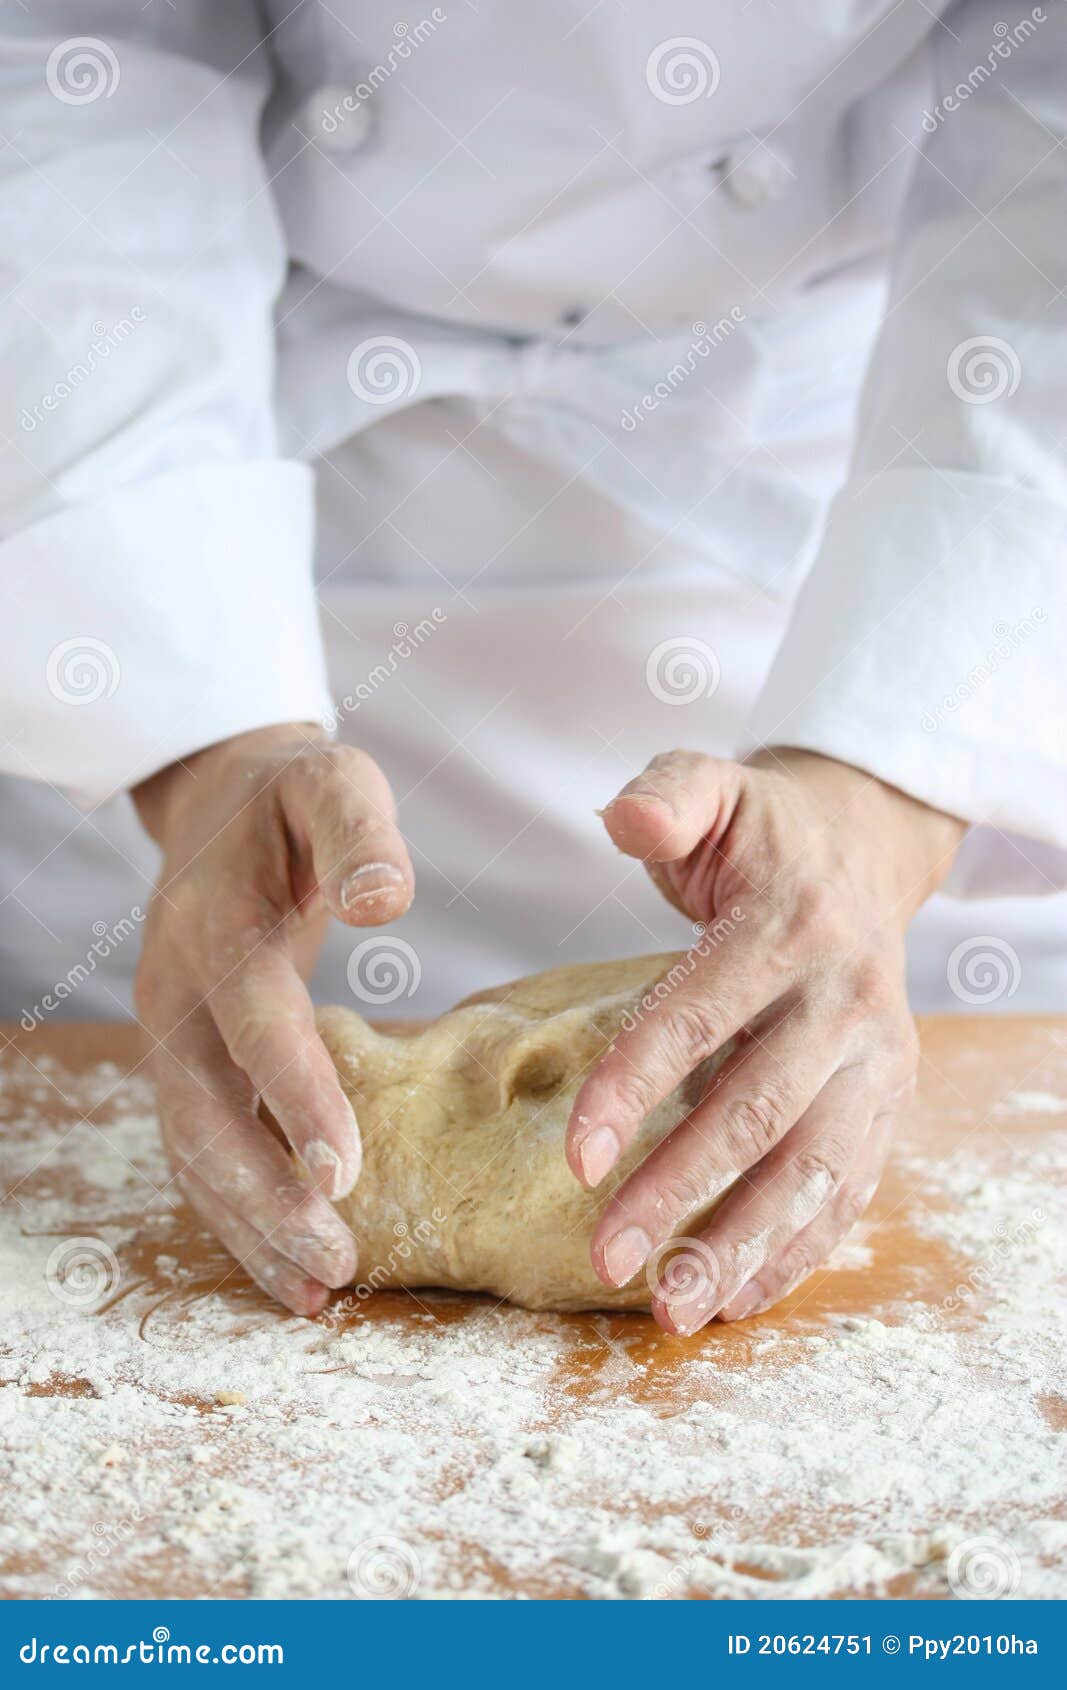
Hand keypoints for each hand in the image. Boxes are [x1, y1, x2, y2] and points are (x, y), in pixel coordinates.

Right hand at [133, 724, 413, 1316]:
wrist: (215, 806)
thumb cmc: (291, 800)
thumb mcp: (331, 782)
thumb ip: (359, 833)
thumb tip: (387, 900)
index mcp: (214, 923)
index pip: (253, 1018)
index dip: (294, 1094)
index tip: (344, 1170)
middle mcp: (175, 990)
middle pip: (207, 1109)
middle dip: (265, 1193)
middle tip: (337, 1262)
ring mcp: (169, 1034)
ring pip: (194, 1148)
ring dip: (250, 1225)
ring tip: (319, 1291)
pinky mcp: (184, 1064)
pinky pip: (201, 1150)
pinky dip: (238, 1215)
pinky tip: (289, 1271)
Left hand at [566, 748, 963, 1333]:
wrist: (861, 853)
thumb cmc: (760, 834)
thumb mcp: (711, 788)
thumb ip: (665, 797)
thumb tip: (622, 818)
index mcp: (790, 925)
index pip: (700, 1015)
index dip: (635, 1088)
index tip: (578, 1162)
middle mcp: (845, 1000)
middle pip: (759, 1112)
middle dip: (681, 1192)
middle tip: (607, 1260)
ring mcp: (876, 1059)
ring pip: (813, 1169)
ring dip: (743, 1247)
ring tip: (673, 1311)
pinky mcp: (888, 1100)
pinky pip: (850, 1189)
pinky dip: (798, 1250)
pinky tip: (739, 1299)